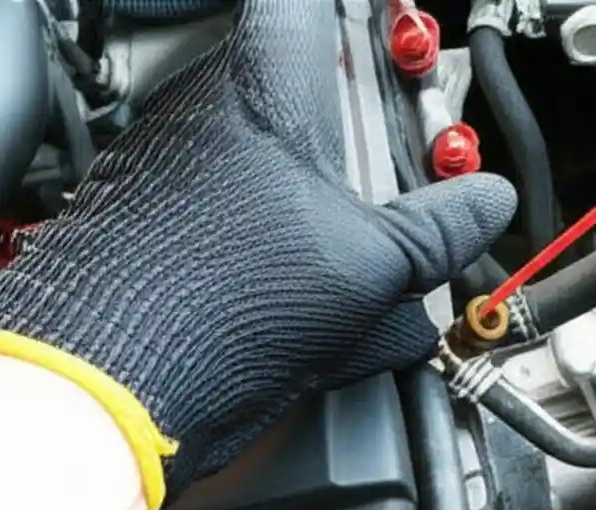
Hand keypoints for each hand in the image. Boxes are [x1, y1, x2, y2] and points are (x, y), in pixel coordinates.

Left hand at [0, 0, 516, 509]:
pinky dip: (281, 252)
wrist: (109, 385)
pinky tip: (317, 314)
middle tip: (406, 180)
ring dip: (323, 203)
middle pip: (297, 92)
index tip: (385, 47)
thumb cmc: (216, 304)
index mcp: (262, 92)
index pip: (301, 4)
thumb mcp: (369, 265)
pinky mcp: (151, 231)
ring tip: (367, 266)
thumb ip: (439, 229)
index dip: (347, 17)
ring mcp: (170, 171)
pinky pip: (235, 222)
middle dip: (355, 137)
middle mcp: (204, 115)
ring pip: (270, 165)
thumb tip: (486, 205)